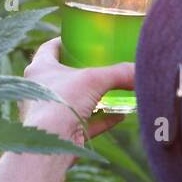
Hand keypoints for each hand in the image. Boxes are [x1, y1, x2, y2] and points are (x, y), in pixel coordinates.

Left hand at [20, 38, 134, 141]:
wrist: (51, 142)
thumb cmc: (62, 102)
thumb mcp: (94, 79)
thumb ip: (119, 73)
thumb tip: (141, 70)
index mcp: (40, 69)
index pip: (49, 48)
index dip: (64, 41)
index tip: (79, 38)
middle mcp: (42, 90)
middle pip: (62, 75)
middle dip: (81, 71)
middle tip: (100, 64)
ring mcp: (52, 113)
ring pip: (75, 102)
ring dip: (94, 98)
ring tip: (113, 90)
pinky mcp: (64, 132)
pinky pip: (86, 124)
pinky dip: (103, 119)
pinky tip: (120, 116)